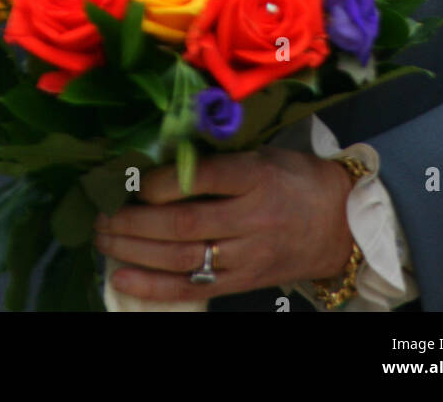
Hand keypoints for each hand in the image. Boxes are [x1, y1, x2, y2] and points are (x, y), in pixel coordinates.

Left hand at [93, 146, 354, 302]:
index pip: (203, 178)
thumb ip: (217, 159)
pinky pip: (193, 287)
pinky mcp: (243, 282)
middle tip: (102, 212)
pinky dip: (153, 286)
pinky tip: (121, 277)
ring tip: (103, 239)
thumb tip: (157, 159)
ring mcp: (247, 255)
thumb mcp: (262, 154)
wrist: (340, 225)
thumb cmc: (294, 179)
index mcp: (257, 176)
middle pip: (185, 223)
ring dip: (135, 250)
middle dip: (135, 220)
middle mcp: (252, 218)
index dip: (161, 181)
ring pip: (183, 258)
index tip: (132, 178)